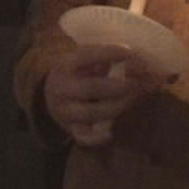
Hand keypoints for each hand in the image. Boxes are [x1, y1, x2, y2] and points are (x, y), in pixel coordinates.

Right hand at [41, 42, 165, 146]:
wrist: (49, 96)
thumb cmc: (77, 74)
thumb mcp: (84, 62)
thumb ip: (106, 60)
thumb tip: (139, 60)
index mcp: (65, 66)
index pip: (85, 55)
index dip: (108, 52)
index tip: (128, 51)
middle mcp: (62, 88)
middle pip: (91, 87)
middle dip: (116, 86)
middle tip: (135, 83)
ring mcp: (64, 110)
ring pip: (91, 113)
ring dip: (116, 106)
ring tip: (132, 99)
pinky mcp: (70, 129)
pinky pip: (83, 137)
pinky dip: (97, 138)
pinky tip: (109, 133)